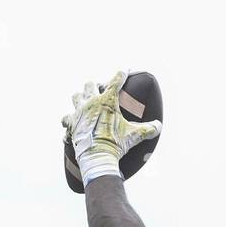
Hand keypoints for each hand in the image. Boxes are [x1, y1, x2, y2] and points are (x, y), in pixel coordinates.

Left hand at [61, 71, 160, 186]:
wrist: (97, 156)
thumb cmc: (116, 143)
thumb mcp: (134, 135)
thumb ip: (148, 129)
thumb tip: (158, 126)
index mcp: (107, 101)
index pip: (116, 81)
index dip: (121, 74)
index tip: (124, 70)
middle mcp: (91, 102)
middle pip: (90, 84)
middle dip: (95, 86)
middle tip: (100, 91)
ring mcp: (79, 112)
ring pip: (76, 96)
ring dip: (81, 98)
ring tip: (86, 103)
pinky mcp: (71, 123)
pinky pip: (67, 118)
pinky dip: (70, 120)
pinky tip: (73, 123)